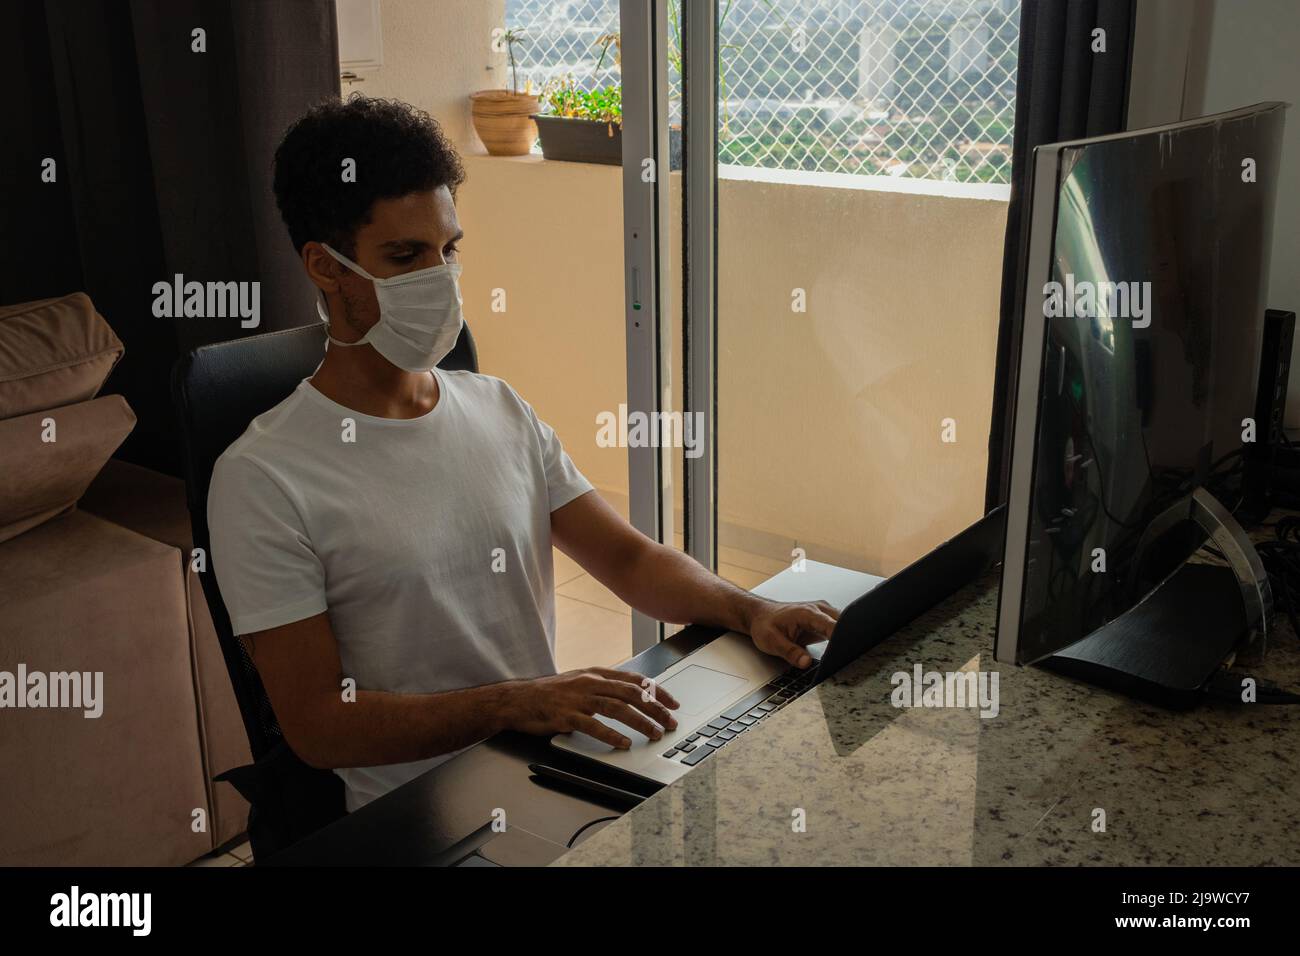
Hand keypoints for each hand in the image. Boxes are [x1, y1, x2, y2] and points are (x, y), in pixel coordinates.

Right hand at [503, 667, 680, 749]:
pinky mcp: (566, 715)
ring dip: (640, 722)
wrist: (518, 699)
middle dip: (656, 708)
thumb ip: (603, 687)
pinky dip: (611, 735)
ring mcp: (578, 698)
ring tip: (655, 734)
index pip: (634, 679)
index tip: (673, 702)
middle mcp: (590, 682)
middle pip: (631, 693)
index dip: (657, 691)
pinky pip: (593, 725)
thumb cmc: (550, 694)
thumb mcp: (580, 683)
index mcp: (596, 673)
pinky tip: (624, 743)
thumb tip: (632, 696)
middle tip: (671, 722)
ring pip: (617, 708)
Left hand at [746, 600, 839, 668]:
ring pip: (844, 625)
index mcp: (807, 613)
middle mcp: (818, 610)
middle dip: (847, 639)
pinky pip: (838, 628)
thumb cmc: (765, 625)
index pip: (832, 624)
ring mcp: (823, 613)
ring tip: (839, 655)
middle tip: (843, 656)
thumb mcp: (772, 641)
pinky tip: (836, 651)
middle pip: (844, 623)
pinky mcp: (824, 620)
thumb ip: (790, 652)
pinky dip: (841, 638)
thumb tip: (806, 663)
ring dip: (845, 638)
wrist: (761, 615)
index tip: (845, 649)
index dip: (841, 637)